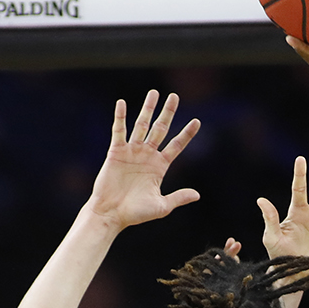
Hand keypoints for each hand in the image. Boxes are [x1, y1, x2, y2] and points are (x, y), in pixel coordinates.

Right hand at [84, 90, 202, 230]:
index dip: (186, 134)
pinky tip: (122, 103)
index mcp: (160, 166)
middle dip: (168, 113)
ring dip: (148, 109)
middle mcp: (147, 155)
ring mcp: (132, 152)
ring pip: (142, 125)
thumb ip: (178, 197)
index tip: (197, 121)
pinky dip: (120, 117)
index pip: (176, 146)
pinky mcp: (116, 152)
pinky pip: (119, 131)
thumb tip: (197, 195)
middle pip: (160, 129)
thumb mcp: (161, 206)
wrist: (111, 214)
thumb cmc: (135, 213)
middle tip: (174, 96)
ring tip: (154, 93)